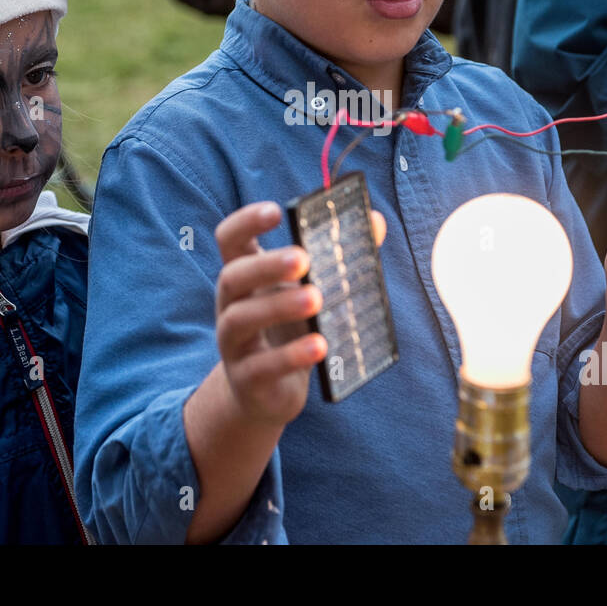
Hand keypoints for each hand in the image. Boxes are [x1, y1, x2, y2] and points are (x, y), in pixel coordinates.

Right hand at [213, 202, 384, 427]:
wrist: (266, 394)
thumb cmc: (290, 331)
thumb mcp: (310, 292)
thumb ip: (338, 257)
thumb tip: (376, 221)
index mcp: (244, 275)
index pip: (229, 239)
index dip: (247, 221)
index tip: (277, 211)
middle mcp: (230, 306)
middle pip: (232, 277)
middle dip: (266, 265)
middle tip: (303, 259)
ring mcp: (233, 344)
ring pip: (241, 319)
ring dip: (279, 307)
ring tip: (316, 299)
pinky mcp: (247, 379)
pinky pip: (263, 366)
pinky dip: (291, 356)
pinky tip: (320, 346)